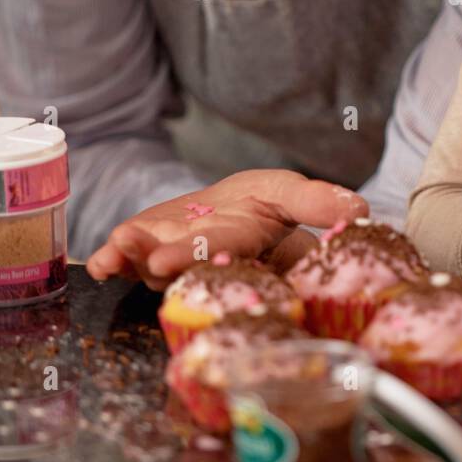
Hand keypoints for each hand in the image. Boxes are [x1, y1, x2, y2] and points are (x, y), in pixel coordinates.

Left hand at [85, 170, 367, 290]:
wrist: (225, 210)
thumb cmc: (260, 205)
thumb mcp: (288, 192)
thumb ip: (316, 200)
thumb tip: (360, 208)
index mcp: (242, 246)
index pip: (230, 252)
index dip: (215, 255)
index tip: (202, 255)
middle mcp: (203, 260)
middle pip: (189, 266)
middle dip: (172, 263)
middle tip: (160, 259)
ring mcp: (170, 258)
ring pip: (150, 268)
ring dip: (134, 259)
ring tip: (119, 246)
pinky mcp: (143, 251)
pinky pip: (124, 264)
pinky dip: (111, 262)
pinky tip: (100, 261)